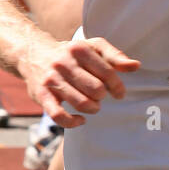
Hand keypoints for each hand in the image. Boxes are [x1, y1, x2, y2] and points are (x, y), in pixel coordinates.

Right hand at [18, 33, 140, 127]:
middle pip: (97, 90)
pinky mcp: (41, 95)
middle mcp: (64, 63)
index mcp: (79, 49)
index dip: (117, 87)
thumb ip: (114, 56)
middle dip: (102, 97)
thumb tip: (135, 66)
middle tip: (99, 96)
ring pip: (82, 103)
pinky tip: (81, 120)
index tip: (118, 93)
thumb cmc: (69, 54)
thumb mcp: (92, 47)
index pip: (108, 73)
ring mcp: (51, 80)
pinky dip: (73, 122)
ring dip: (93, 108)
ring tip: (92, 106)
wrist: (33, 54)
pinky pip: (59, 116)